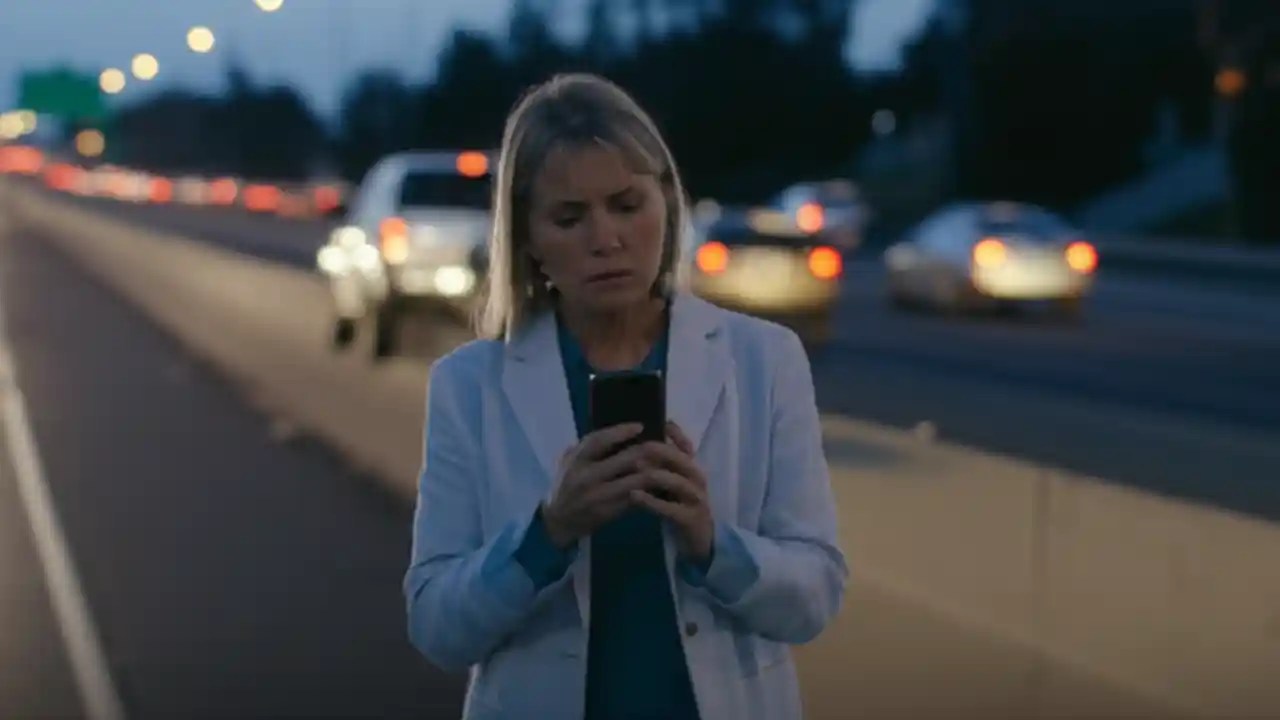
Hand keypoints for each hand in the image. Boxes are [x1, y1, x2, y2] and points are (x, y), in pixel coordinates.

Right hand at [541, 423, 649, 548]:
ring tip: (665, 463)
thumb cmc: (566, 485)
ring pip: (635, 480)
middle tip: (661, 444)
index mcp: (576, 461)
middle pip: (624, 460)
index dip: (620, 431)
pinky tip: (659, 484)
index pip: (599, 440)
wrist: (558, 521)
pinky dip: (649, 490)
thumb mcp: (569, 462)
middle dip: (646, 451)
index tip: (639, 426)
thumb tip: (615, 432)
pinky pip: (635, 498)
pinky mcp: (609, 512)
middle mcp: (587, 477)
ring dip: (652, 471)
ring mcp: (599, 496)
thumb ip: (586, 448)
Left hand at [630, 421, 714, 564]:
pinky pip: (670, 508)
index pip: (685, 444)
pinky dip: (651, 501)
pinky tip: (634, 497)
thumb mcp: (673, 483)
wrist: (700, 540)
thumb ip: (663, 465)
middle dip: (658, 451)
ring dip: (654, 474)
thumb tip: (640, 443)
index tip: (653, 423)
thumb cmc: (680, 506)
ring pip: (676, 481)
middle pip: (680, 459)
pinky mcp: (689, 518)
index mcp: (692, 468)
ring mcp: (696, 499)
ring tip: (633, 469)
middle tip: (636, 446)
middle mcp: (697, 479)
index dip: (673, 433)